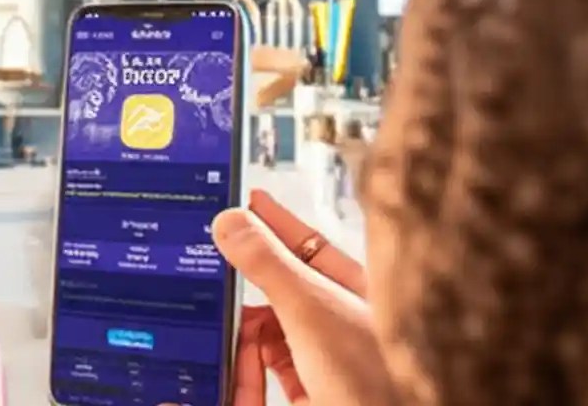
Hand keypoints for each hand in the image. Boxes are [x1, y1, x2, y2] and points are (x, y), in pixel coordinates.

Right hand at [217, 190, 396, 405]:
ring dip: (245, 325)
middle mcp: (341, 320)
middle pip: (284, 286)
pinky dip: (247, 363)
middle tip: (216, 253)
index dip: (276, 221)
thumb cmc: (372, 377)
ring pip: (273, 328)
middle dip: (249, 276)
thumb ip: (269, 264)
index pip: (308, 243)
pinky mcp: (309, 391)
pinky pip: (268, 368)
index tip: (249, 200)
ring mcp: (325, 357)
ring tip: (216, 312)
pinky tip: (232, 358)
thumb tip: (232, 221)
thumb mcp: (311, 310)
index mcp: (355, 289)